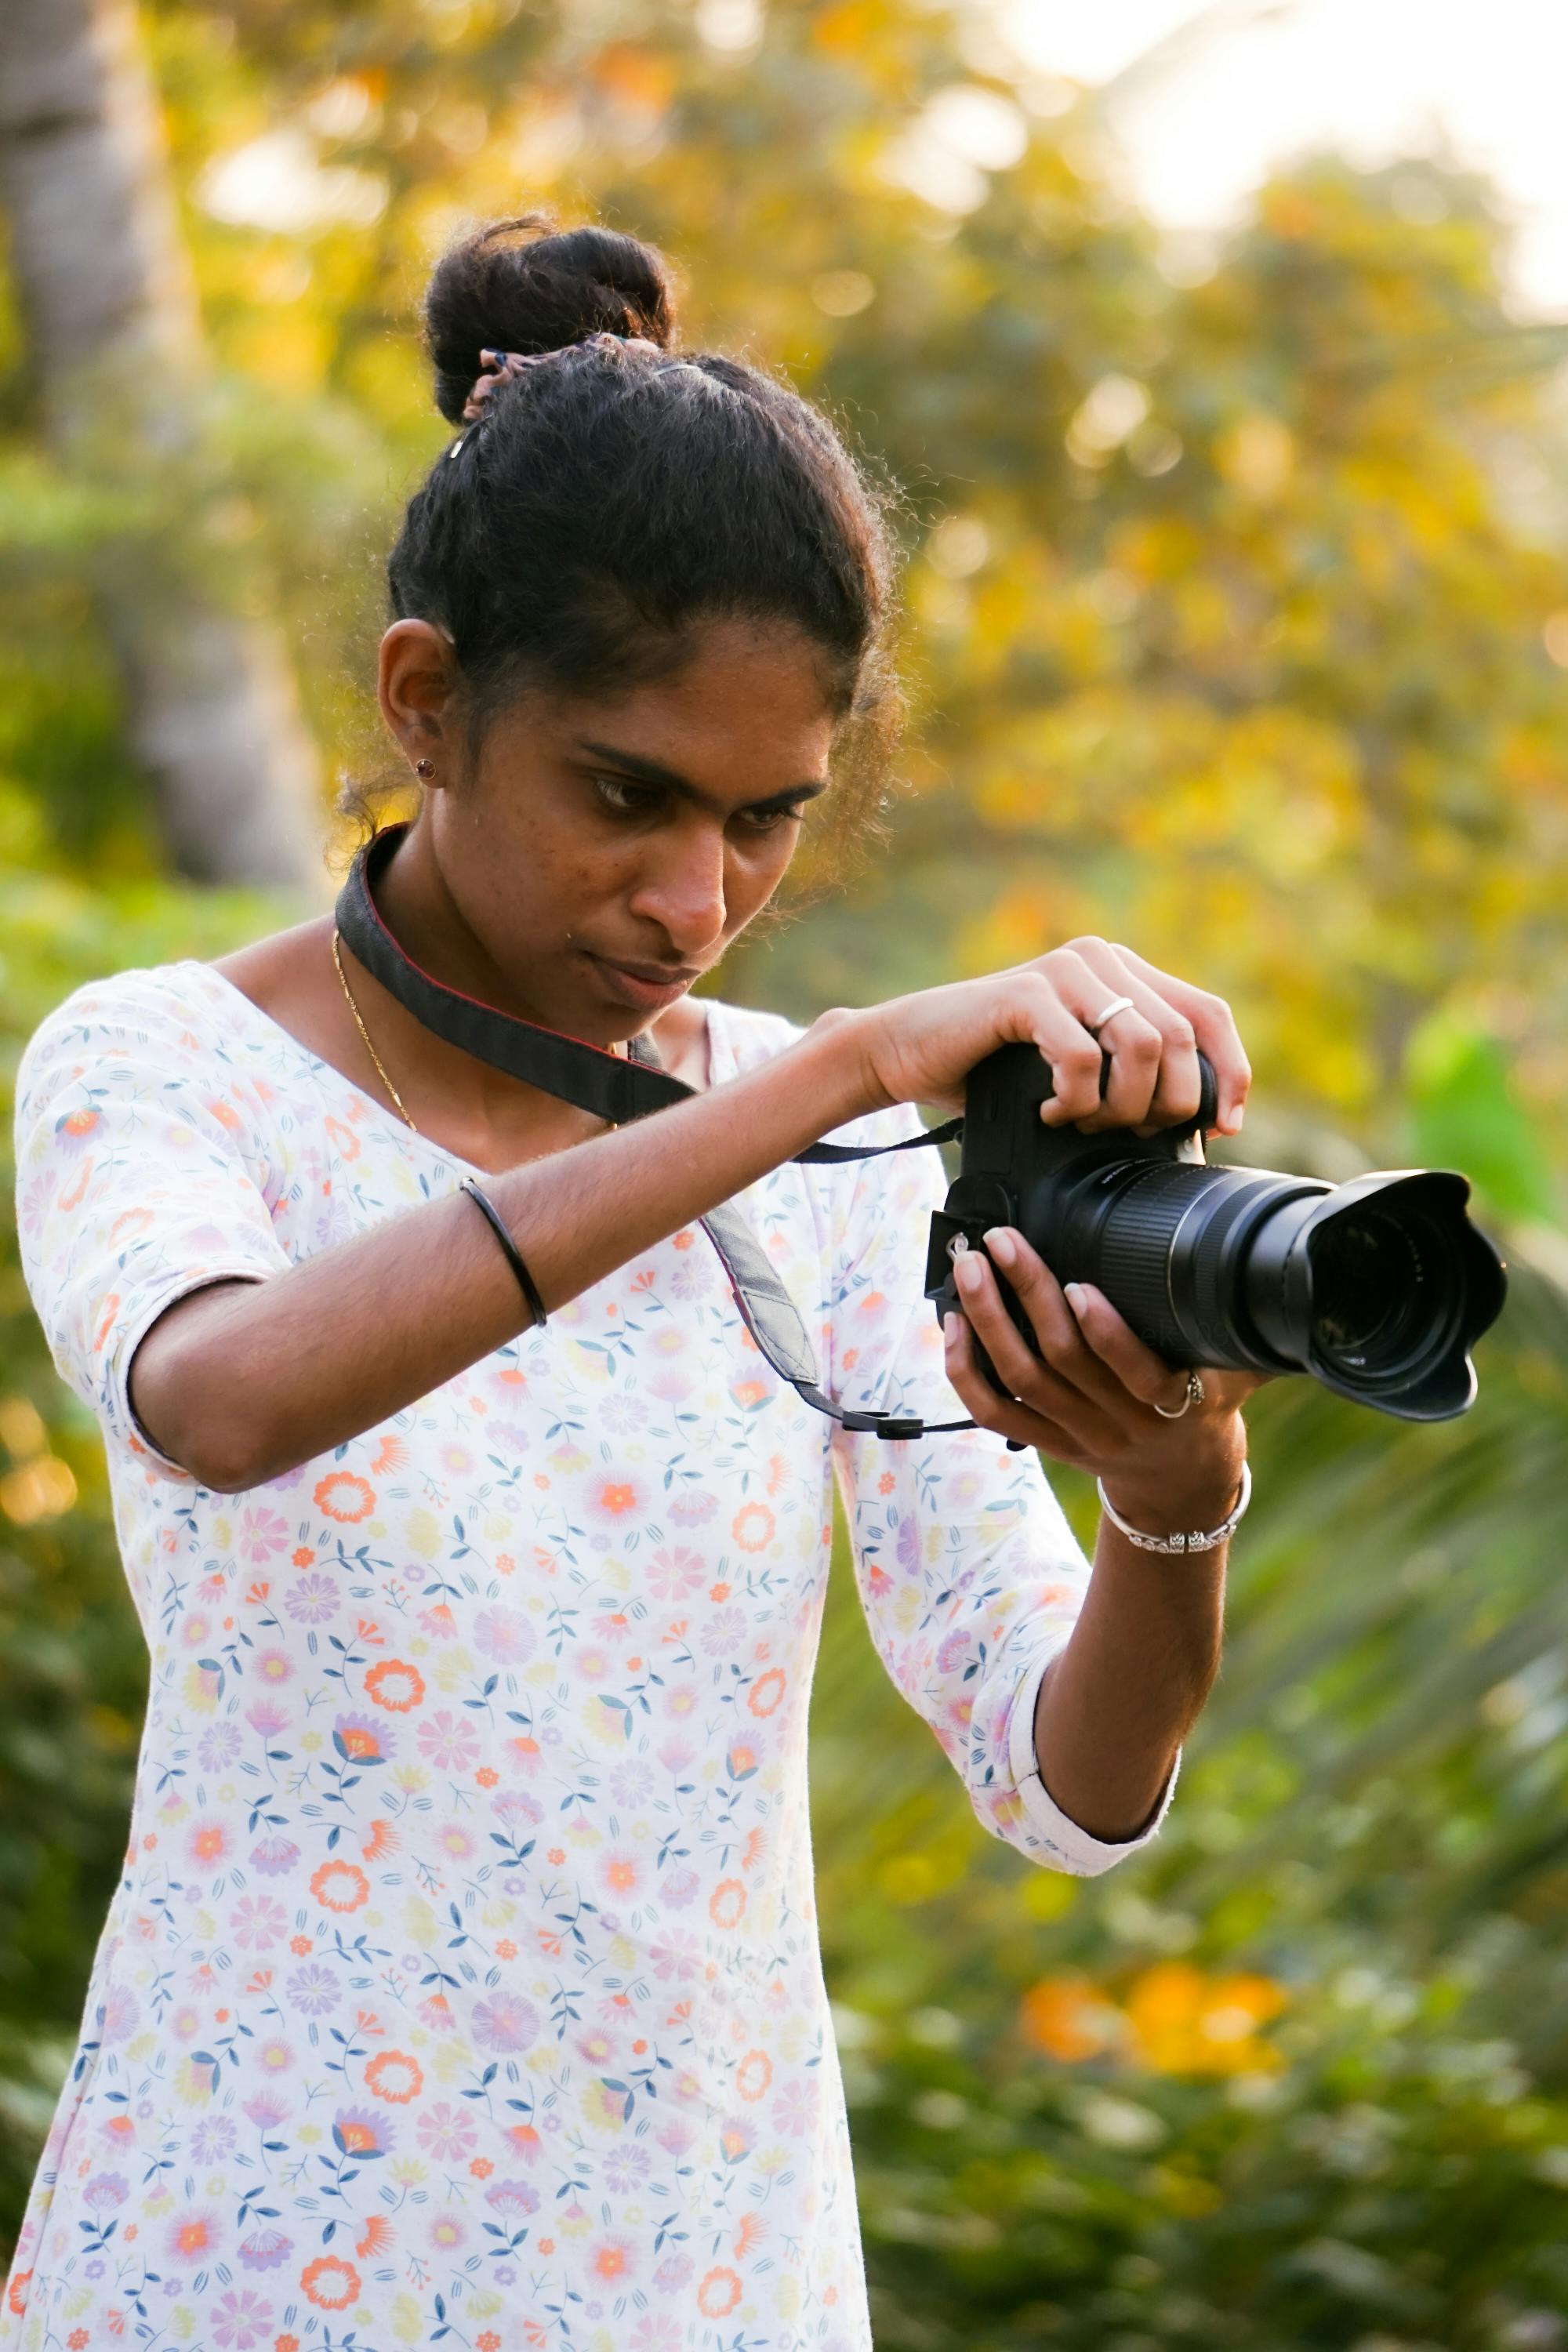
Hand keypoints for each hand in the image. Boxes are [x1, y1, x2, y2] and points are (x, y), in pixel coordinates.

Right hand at [830, 937, 1250, 1137]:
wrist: (908, 1053)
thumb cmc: (993, 1072)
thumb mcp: (1081, 1072)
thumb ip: (1134, 1072)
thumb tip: (1210, 1117)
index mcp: (1124, 973)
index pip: (1208, 1015)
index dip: (1228, 1074)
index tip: (1220, 1127)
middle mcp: (1101, 960)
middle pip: (1181, 1037)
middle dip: (1167, 1104)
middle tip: (1126, 1132)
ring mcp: (1064, 970)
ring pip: (1142, 1045)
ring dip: (1120, 1105)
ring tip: (1084, 1122)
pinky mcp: (1026, 991)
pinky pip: (1081, 1058)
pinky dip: (1074, 1101)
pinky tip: (1049, 1113)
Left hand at [942, 1224, 1269, 1532]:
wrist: (1182, 1486)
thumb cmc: (1213, 1406)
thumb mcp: (1245, 1373)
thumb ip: (1261, 1333)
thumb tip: (1301, 1284)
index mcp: (1174, 1404)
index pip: (1135, 1371)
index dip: (1104, 1331)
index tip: (1081, 1284)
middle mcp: (1119, 1422)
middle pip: (1062, 1361)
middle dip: (1027, 1294)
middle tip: (1003, 1241)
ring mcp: (1075, 1434)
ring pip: (1020, 1379)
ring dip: (988, 1321)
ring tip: (970, 1267)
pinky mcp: (1044, 1441)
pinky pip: (992, 1411)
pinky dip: (964, 1370)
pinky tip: (951, 1325)